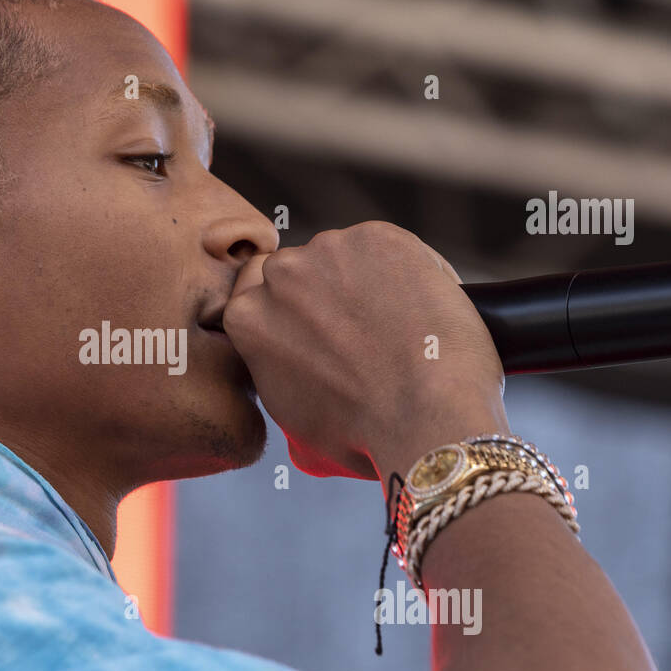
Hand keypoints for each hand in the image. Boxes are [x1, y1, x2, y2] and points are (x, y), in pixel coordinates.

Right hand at [221, 221, 509, 483]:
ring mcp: (328, 251)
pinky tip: (420, 310)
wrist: (422, 417)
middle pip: (299, 269)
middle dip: (326, 292)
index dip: (290, 305)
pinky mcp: (377, 238)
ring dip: (365, 279)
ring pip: (345, 256)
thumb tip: (300, 369)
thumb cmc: (363, 432)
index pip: (257, 290)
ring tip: (399, 325)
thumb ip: (280, 371)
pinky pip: (389, 248)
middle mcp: (279, 276)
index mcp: (248, 318)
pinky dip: (407, 270)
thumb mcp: (291, 415)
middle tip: (364, 328)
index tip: (315, 321)